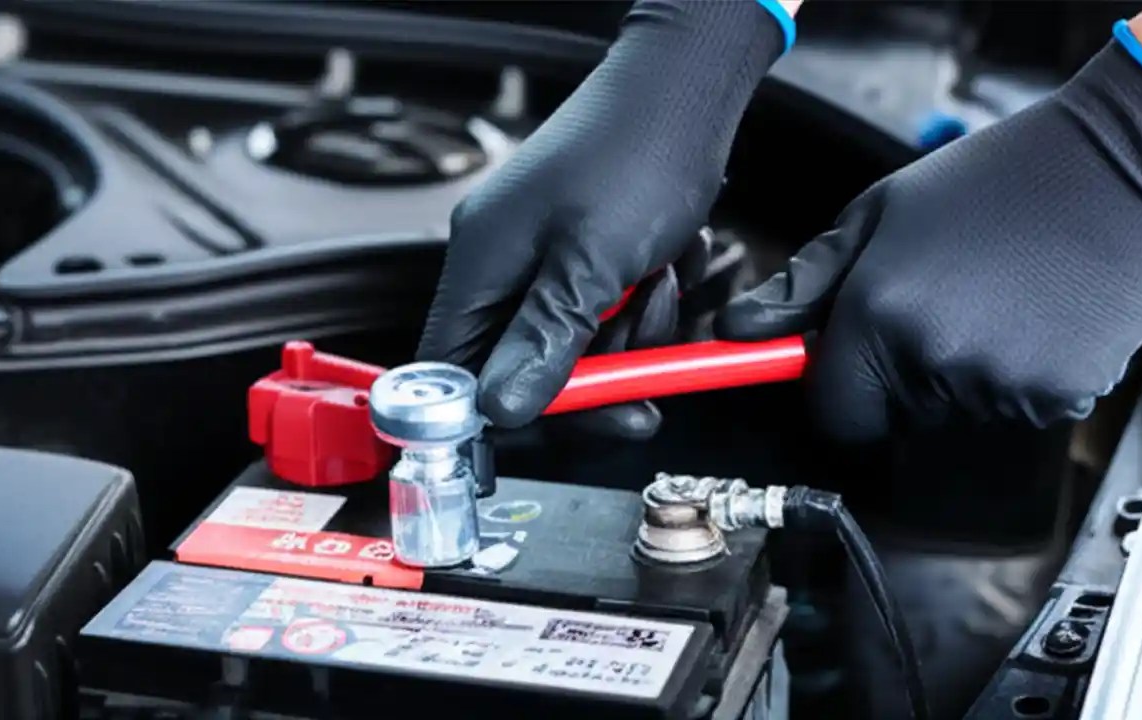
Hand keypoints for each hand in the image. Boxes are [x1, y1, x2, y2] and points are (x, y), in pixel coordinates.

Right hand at [416, 0, 786, 438]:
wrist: (686, 87)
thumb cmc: (635, 152)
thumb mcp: (591, 263)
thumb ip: (543, 342)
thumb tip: (500, 412)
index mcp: (480, 266)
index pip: (455, 372)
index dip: (503, 414)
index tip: (569, 426)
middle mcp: (502, 265)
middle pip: (526, 368)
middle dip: (596, 374)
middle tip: (645, 377)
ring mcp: (543, 258)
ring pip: (579, 345)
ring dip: (634, 333)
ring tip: (662, 280)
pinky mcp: (583, 252)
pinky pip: (608, 312)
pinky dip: (647, 302)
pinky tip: (670, 263)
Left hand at [715, 40, 1141, 441]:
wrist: (1114, 167)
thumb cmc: (987, 182)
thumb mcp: (875, 216)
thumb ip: (801, 285)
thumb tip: (736, 331)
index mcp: (879, 317)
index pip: (836, 416)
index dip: (843, 393)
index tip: (856, 367)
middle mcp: (936, 362)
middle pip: (899, 415)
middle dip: (906, 376)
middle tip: (946, 301)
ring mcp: (1003, 386)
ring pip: (960, 411)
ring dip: (967, 372)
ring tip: (999, 296)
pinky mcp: (1062, 396)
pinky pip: (1020, 407)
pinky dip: (1025, 375)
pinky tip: (1038, 315)